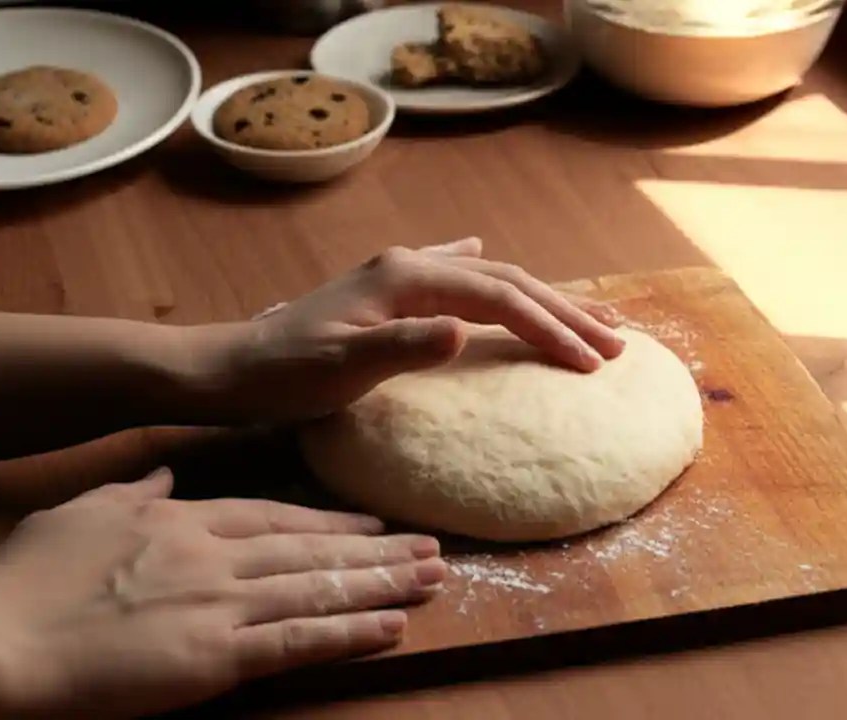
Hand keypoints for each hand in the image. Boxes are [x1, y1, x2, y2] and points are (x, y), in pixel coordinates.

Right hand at [0, 469, 443, 718]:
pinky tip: (390, 627)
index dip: (332, 520)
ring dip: (381, 585)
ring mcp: (222, 605)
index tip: (375, 523)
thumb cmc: (33, 574)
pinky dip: (348, 633)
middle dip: (377, 550)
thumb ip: (137, 488)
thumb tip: (165, 468)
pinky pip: (298, 641)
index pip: (278, 517)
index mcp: (188, 518)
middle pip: (314, 549)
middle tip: (431, 548)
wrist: (4, 633)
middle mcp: (218, 557)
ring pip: (319, 589)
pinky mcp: (216, 657)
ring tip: (431, 580)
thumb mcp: (87, 509)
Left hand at [200, 237, 624, 422]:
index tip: (592, 363)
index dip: (549, 329)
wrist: (228, 369)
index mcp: (408, 277)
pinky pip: (456, 274)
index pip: (499, 299)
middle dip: (565, 313)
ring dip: (543, 298)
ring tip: (590, 316)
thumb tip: (465, 331)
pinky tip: (489, 255)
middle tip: (618, 344)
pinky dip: (485, 273)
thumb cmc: (283, 376)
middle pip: (508, 282)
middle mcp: (411, 265)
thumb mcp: (341, 369)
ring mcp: (401, 274)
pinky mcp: (389, 291)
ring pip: (492, 279)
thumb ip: (404, 346)